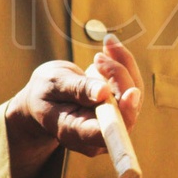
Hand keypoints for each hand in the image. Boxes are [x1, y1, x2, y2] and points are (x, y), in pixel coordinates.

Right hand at [5, 35, 142, 177]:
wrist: (45, 97)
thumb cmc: (44, 93)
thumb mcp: (53, 85)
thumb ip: (77, 88)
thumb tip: (103, 92)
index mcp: (75, 133)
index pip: (106, 131)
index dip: (123, 114)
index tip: (131, 93)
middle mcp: (98, 135)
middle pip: (125, 110)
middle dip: (119, 76)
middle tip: (98, 57)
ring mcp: (112, 123)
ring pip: (133, 95)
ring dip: (124, 65)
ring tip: (107, 43)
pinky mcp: (120, 110)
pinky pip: (132, 86)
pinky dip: (124, 64)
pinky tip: (111, 47)